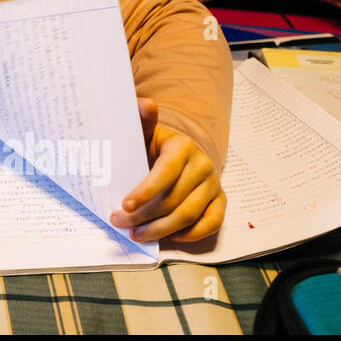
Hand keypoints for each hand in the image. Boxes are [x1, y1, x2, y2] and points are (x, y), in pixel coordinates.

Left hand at [110, 97, 225, 243]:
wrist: (180, 152)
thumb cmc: (155, 145)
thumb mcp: (145, 132)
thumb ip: (142, 120)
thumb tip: (147, 104)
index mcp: (183, 146)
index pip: (166, 172)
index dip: (146, 190)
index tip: (125, 204)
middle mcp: (202, 165)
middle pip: (174, 199)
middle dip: (144, 215)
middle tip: (120, 222)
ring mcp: (214, 184)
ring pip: (189, 215)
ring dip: (160, 229)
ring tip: (136, 234)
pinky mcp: (220, 201)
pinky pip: (211, 224)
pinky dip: (189, 235)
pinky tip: (167, 236)